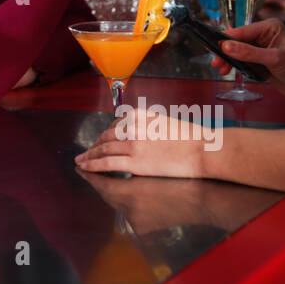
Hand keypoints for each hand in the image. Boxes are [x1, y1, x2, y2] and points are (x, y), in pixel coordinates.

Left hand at [74, 104, 210, 177]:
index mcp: (139, 115)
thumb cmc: (190, 138)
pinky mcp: (135, 162)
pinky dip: (92, 165)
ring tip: (81, 161)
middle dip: (93, 146)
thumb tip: (134, 132)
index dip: (103, 135)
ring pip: (102, 150)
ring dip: (88, 156)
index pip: (114, 125)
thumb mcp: (163, 122)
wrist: (203, 150)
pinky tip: (85, 168)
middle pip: (105, 137)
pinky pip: (106, 163)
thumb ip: (145, 125)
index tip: (98, 141)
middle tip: (86, 153)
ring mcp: (132, 145)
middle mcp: (132, 127)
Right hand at [209, 18, 284, 103]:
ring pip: (237, 52)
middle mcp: (264, 36)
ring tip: (221, 70)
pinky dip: (234, 66)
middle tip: (215, 63)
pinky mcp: (261, 63)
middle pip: (236, 41)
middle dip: (224, 52)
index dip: (224, 40)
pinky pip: (242, 61)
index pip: (241, 32)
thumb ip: (249, 53)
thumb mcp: (275, 59)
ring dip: (228, 60)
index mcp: (269, 28)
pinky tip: (229, 71)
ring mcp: (261, 50)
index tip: (211, 48)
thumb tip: (225, 46)